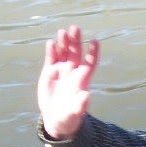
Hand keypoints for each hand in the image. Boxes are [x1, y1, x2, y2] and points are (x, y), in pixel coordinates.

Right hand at [37, 25, 98, 140]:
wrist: (55, 118)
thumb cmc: (69, 117)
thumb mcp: (75, 113)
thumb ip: (80, 105)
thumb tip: (86, 96)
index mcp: (82, 79)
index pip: (90, 63)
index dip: (92, 52)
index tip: (95, 41)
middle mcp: (72, 71)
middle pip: (76, 53)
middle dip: (76, 41)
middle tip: (75, 28)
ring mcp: (61, 70)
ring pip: (63, 52)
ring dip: (64, 42)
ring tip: (62, 32)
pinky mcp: (49, 71)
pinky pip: (51, 58)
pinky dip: (51, 51)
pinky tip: (51, 43)